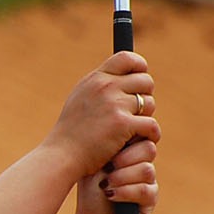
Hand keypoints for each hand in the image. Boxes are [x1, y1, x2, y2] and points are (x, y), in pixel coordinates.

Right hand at [43, 51, 159, 176]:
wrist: (62, 156)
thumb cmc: (72, 132)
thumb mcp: (81, 98)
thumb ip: (102, 86)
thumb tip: (129, 75)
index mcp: (95, 78)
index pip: (128, 58)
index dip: (140, 68)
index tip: (139, 83)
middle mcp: (105, 87)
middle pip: (146, 81)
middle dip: (144, 97)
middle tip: (134, 113)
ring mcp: (114, 104)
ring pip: (150, 103)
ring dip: (145, 118)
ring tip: (131, 130)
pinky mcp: (123, 124)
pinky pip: (151, 125)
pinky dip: (149, 135)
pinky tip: (137, 141)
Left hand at [75, 136, 158, 213]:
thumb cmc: (91, 190)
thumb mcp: (95, 162)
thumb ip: (108, 143)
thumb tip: (117, 119)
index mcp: (130, 150)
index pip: (141, 134)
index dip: (128, 139)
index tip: (110, 148)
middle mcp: (142, 163)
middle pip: (148, 148)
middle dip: (126, 157)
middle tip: (108, 165)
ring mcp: (149, 181)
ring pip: (146, 169)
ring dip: (123, 176)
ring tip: (106, 184)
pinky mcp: (151, 199)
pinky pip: (145, 189)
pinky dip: (125, 191)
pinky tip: (111, 194)